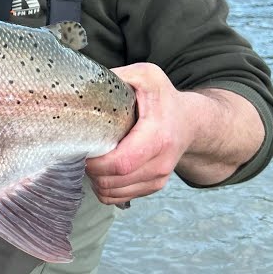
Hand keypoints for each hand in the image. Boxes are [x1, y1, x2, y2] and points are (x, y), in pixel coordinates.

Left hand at [86, 63, 192, 203]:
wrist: (190, 122)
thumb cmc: (164, 99)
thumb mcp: (147, 76)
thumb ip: (119, 76)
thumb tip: (88, 83)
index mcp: (157, 136)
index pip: (120, 163)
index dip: (95, 163)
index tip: (82, 150)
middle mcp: (161, 162)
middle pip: (113, 181)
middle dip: (90, 171)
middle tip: (82, 153)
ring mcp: (158, 177)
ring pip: (114, 193)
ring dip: (95, 180)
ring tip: (92, 160)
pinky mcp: (154, 186)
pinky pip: (119, 198)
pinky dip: (105, 189)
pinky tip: (103, 171)